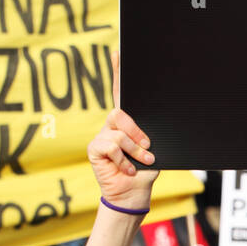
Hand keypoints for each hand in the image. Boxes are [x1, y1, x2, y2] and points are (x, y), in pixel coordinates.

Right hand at [87, 49, 158, 206]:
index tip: (118, 52)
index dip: (118, 72)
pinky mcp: (95, 149)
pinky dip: (124, 159)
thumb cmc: (144, 171)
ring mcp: (102, 136)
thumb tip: (150, 132)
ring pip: (119, 131)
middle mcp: (112, 126)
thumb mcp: (151, 150)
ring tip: (143, 161)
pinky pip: (111, 145)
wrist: (133, 194)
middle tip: (148, 147)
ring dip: (135, 148)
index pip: (121, 93)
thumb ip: (148, 135)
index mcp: (127, 123)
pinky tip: (128, 169)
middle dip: (137, 131)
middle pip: (121, 112)